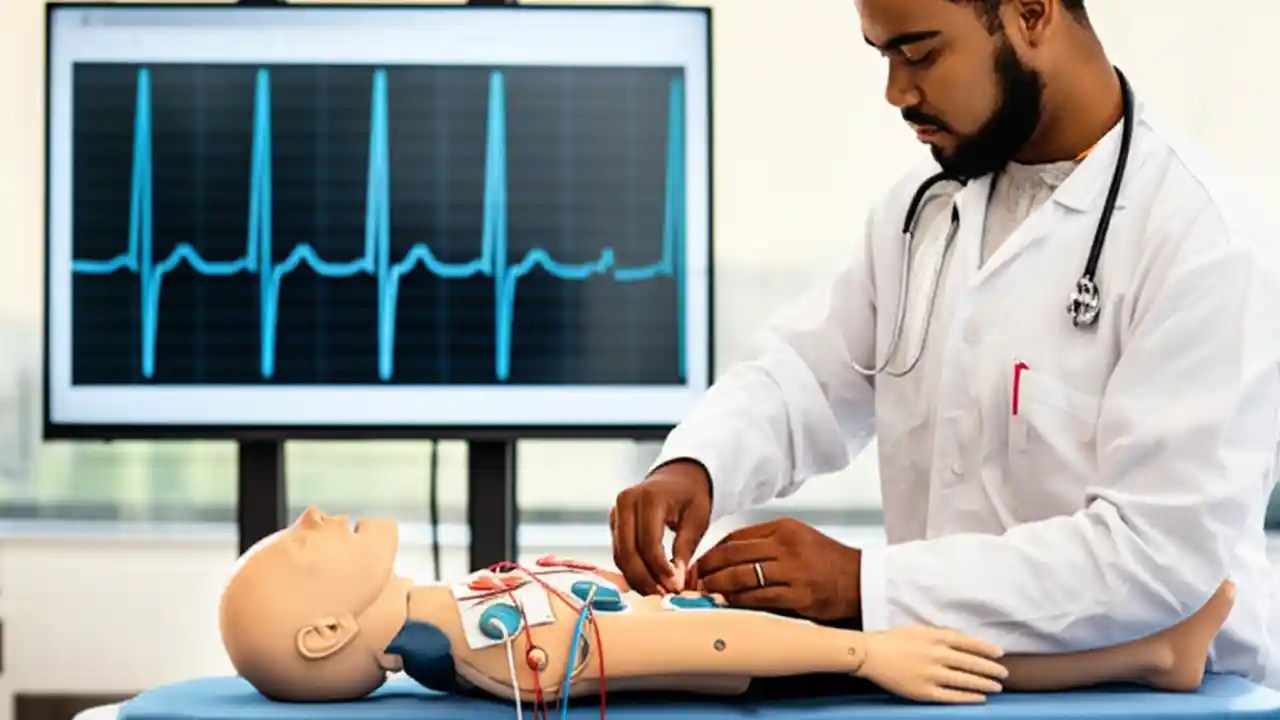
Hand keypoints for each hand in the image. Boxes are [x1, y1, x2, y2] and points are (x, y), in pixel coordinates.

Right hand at [609, 460, 712, 595]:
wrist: (677, 478)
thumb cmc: (690, 496)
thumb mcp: (697, 519)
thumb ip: (685, 549)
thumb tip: (676, 582)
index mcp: (649, 498)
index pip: (648, 543)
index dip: (660, 569)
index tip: (675, 587)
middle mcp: (626, 502)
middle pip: (628, 552)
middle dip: (645, 578)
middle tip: (663, 595)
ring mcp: (616, 512)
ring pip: (620, 555)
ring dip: (637, 578)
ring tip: (657, 592)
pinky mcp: (614, 522)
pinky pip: (619, 552)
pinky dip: (632, 570)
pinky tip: (648, 581)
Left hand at [691, 517, 860, 621]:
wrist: (859, 579)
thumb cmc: (825, 560)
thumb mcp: (796, 537)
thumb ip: (765, 541)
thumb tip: (727, 554)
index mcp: (783, 527)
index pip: (736, 536)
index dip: (712, 551)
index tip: (698, 562)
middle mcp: (785, 545)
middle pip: (733, 554)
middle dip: (707, 567)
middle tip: (693, 578)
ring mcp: (792, 570)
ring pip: (742, 575)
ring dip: (717, 584)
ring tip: (704, 591)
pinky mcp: (797, 595)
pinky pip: (758, 597)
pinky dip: (738, 600)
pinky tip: (727, 602)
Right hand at [856, 627, 1006, 703]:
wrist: (870, 654)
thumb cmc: (893, 639)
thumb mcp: (920, 630)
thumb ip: (942, 633)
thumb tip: (963, 638)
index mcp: (936, 637)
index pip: (970, 643)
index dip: (987, 649)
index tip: (1000, 654)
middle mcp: (937, 655)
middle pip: (972, 663)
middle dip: (991, 669)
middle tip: (1004, 673)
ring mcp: (932, 675)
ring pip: (966, 680)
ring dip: (985, 684)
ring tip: (997, 687)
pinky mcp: (925, 691)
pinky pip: (952, 696)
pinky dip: (969, 697)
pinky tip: (980, 698)